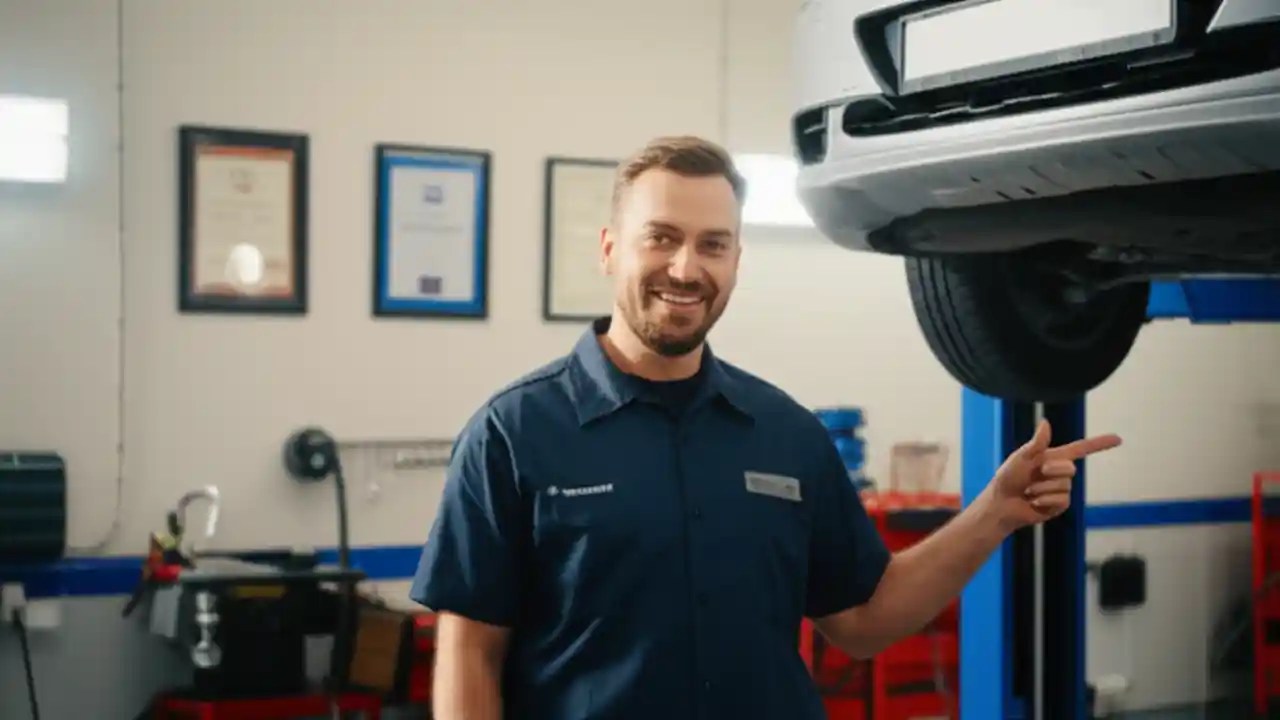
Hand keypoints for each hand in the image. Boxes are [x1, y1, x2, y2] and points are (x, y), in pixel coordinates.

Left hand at [985, 419, 1121, 532]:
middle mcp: (1059, 473)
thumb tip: (1045, 422)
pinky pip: (1062, 500)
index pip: (1081, 449)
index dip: (1100, 444)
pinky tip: (1034, 501)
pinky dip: (1045, 499)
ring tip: (1028, 491)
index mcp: (1053, 457)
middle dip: (1051, 470)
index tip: (1118, 438)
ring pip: (1064, 486)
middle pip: (1070, 468)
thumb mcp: (1020, 457)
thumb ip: (1036, 443)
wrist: (1001, 503)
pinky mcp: (1059, 506)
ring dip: (1043, 488)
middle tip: (1034, 474)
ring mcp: (1061, 490)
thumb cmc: (1008, 477)